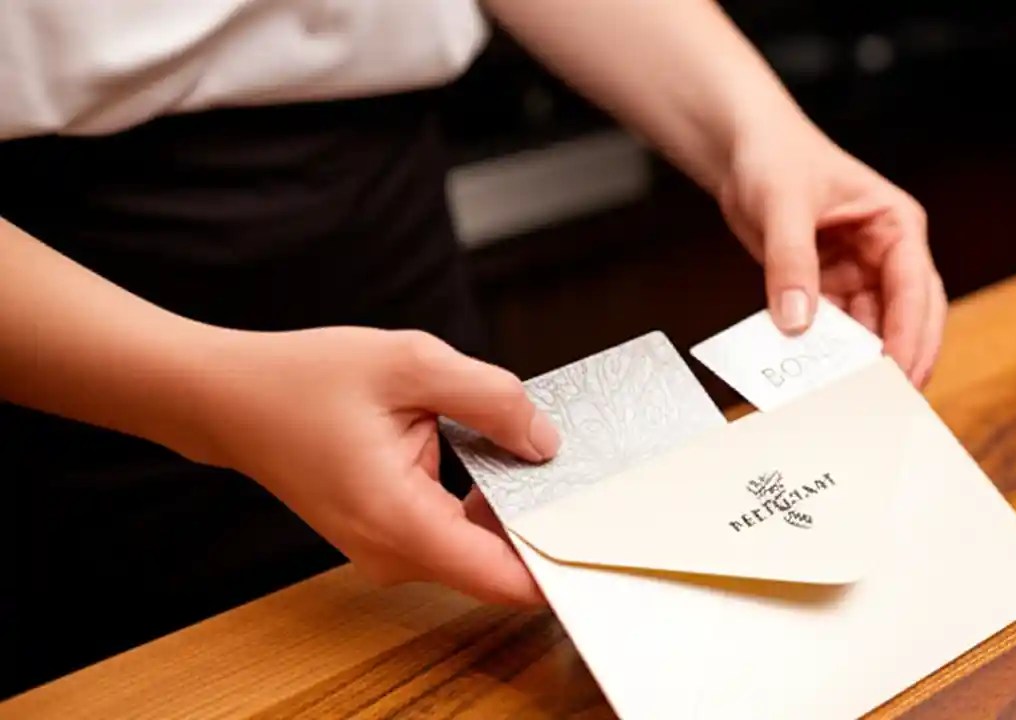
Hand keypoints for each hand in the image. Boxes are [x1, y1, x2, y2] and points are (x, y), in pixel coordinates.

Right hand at [197, 326, 559, 604]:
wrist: (231, 400)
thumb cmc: (304, 380)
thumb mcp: (410, 363)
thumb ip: (491, 399)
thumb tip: (545, 440)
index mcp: (401, 522)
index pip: (504, 579)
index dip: (560, 563)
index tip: (602, 536)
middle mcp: (395, 553)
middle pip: (499, 563)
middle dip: (543, 519)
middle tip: (581, 467)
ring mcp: (389, 551)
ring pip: (479, 546)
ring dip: (511, 503)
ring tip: (526, 445)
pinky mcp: (388, 536)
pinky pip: (454, 530)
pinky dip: (481, 498)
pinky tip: (490, 452)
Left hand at [718, 116, 946, 386]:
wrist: (741, 151)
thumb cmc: (775, 157)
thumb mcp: (783, 205)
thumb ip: (791, 262)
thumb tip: (797, 321)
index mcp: (896, 224)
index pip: (914, 288)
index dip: (910, 334)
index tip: (898, 373)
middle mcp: (886, 253)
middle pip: (908, 318)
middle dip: (901, 360)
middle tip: (885, 404)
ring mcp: (859, 274)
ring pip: (872, 331)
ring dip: (860, 363)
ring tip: (846, 399)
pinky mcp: (828, 288)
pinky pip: (834, 330)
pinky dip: (827, 354)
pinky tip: (815, 377)